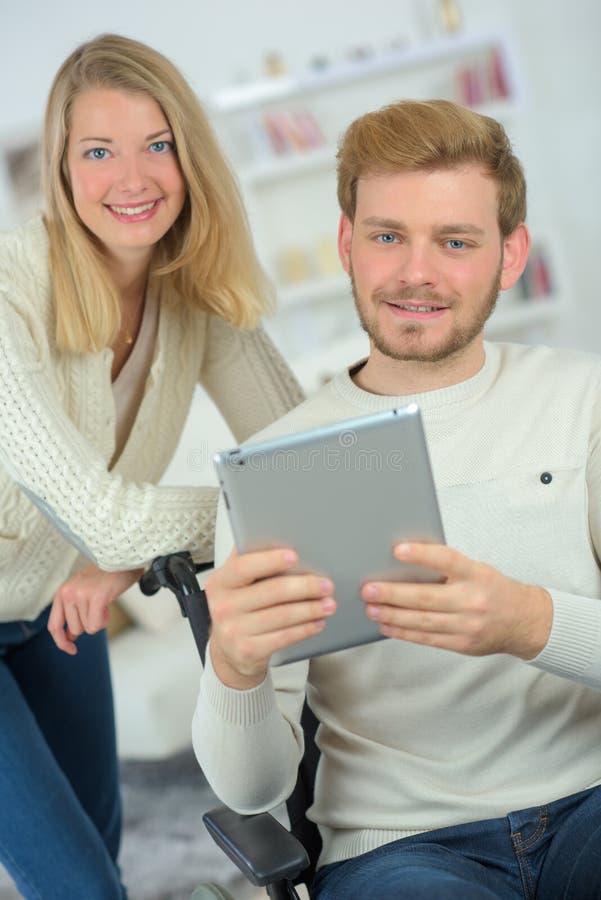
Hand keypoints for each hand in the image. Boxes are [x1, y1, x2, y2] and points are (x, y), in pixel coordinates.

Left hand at [48, 563, 142, 654]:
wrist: (122, 558)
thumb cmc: (105, 576)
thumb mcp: (82, 591)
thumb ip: (73, 612)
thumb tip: (69, 638)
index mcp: (62, 592)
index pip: (54, 626)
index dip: (61, 642)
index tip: (71, 649)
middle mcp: (67, 593)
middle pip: (75, 630)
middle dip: (89, 623)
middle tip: (99, 606)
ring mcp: (80, 595)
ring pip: (88, 628)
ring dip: (99, 620)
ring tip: (104, 601)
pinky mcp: (95, 597)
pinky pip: (96, 625)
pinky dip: (105, 620)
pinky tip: (108, 605)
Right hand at [206, 548, 335, 689]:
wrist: (228, 649)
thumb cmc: (238, 607)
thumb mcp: (235, 583)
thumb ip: (250, 560)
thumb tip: (280, 536)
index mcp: (221, 582)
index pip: (244, 566)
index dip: (270, 560)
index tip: (294, 556)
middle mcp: (223, 606)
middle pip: (272, 591)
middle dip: (305, 586)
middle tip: (326, 584)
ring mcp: (234, 631)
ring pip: (282, 616)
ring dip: (311, 608)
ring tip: (329, 603)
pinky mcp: (248, 650)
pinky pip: (284, 637)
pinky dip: (305, 628)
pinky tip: (317, 622)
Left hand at [361, 542, 551, 659]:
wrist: (523, 621)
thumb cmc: (493, 590)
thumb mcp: (478, 569)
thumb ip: (448, 567)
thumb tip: (406, 560)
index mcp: (476, 574)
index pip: (447, 560)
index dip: (422, 555)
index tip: (398, 550)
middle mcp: (472, 600)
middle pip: (426, 597)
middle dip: (393, 594)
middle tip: (369, 589)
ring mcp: (468, 625)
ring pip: (422, 621)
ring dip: (392, 615)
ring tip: (371, 609)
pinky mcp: (462, 644)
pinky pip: (427, 639)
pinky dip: (403, 632)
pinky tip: (386, 626)